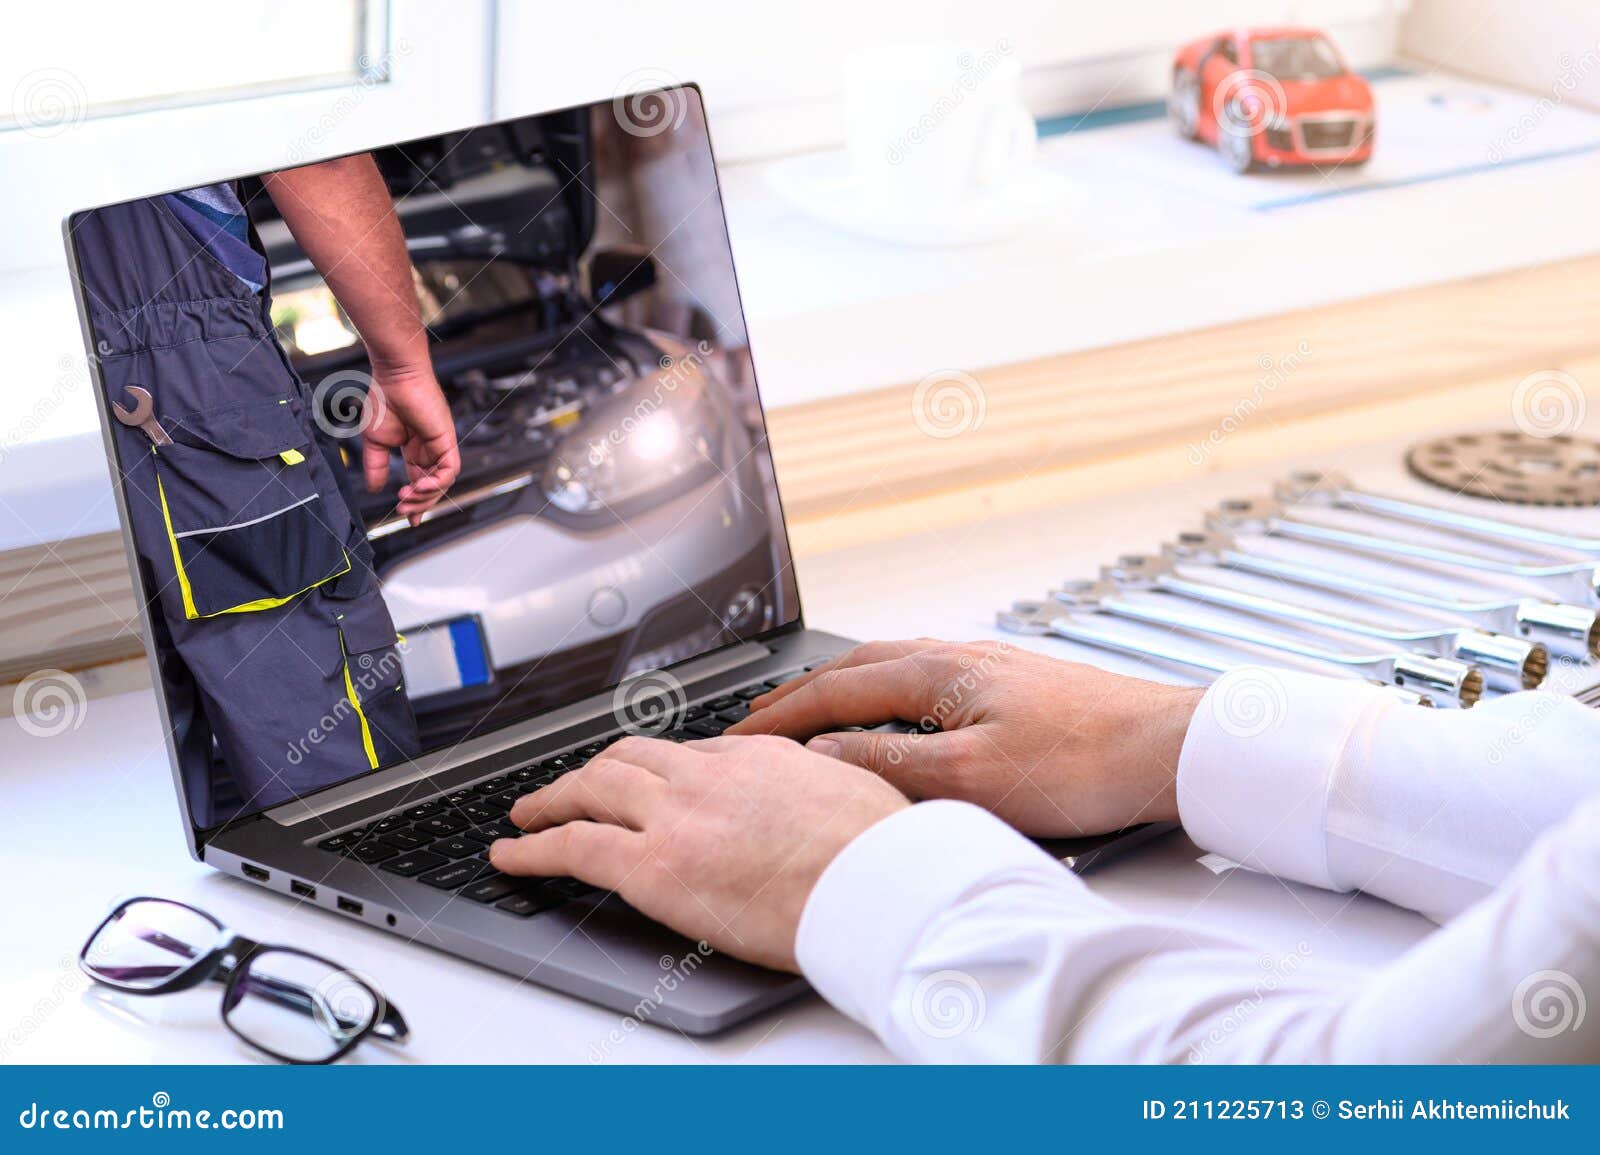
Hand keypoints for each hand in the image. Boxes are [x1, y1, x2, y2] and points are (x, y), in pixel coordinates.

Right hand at [362, 359, 459, 524]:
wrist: (394, 376)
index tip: (408, 520)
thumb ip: (376, 467)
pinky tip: (418, 487)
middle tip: (403, 511)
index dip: (416, 501)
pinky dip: (435, 483)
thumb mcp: (375, 441)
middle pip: (431, 487)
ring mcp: (440, 445)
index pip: (419, 481)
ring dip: (425, 497)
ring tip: (406, 500)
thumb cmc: (384, 399)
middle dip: (419, 504)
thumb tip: (374, 489)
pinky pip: (449, 471)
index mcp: (414, 449)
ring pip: (441, 483)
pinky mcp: (447, 440)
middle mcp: (429, 449)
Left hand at [489, 735, 908, 970]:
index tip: (646, 783)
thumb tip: (818, 795)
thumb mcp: (852, 792)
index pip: (690, 754)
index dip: (658, 770)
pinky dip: (532, 848)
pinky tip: (511, 854)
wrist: (877, 884)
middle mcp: (708, 774)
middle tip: (570, 786)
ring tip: (530, 812)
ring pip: (591, 789)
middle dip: (592, 771)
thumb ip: (816, 787)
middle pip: (628, 757)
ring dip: (552, 798)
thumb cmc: (881, 854)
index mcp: (758, 756)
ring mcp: (676, 816)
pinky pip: (573, 845)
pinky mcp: (653, 864)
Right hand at [727, 640, 1202, 837]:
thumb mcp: (971, 779)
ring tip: (806, 715)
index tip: (737, 739)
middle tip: (753, 720)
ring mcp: (983, 666)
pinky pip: (921, 679)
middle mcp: (955, 655)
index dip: (777, 717)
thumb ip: (888, 762)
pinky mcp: (1008, 684)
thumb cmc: (1083, 762)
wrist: (1166, 749)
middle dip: (797, 693)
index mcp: (937, 670)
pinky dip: (881, 695)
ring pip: (888, 669)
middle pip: (853, 668)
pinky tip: (890, 715)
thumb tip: (822, 752)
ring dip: (838, 690)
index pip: (832, 690)